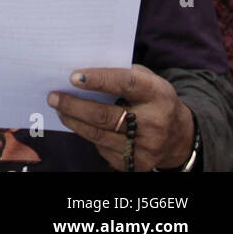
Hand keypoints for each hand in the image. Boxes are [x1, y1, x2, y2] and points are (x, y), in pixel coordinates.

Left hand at [48, 65, 195, 170]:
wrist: (179, 136)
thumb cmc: (152, 100)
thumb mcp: (147, 81)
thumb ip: (120, 73)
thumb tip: (81, 70)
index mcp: (157, 94)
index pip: (126, 83)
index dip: (99, 79)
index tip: (73, 77)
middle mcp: (155, 122)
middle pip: (105, 115)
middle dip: (74, 105)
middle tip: (53, 96)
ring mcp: (146, 147)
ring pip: (98, 134)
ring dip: (73, 120)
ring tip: (58, 108)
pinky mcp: (137, 164)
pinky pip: (102, 148)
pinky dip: (87, 134)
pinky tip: (78, 124)